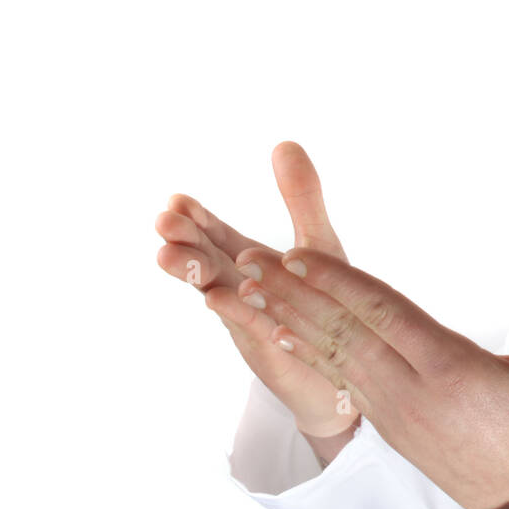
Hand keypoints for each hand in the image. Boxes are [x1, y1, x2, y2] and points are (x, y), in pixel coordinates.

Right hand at [155, 142, 358, 437]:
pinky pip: (250, 325)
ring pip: (217, 292)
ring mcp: (251, 318)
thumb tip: (284, 142)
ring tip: (168, 256)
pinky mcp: (272, 345)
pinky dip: (235, 310)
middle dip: (184, 242)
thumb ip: (301, 196)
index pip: (214, 235)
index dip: (195, 219)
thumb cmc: (327, 301)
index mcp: (249, 261)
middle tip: (162, 222)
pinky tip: (217, 296)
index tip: (175, 199)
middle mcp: (241, 287)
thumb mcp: (316, 241)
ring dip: (194, 274)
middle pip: (206, 260)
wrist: (345, 366)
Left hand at [229, 242, 508, 508]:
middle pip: (340, 333)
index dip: (337, 282)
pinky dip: (302, 352)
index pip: (383, 316)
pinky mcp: (388, 424)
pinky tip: (275, 333)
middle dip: (290, 294)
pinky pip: (336, 380)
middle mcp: (412, 392)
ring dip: (283, 319)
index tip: (298, 253)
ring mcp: (394, 412)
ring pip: (330, 356)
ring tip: (241, 289)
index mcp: (452, 371)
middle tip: (245, 259)